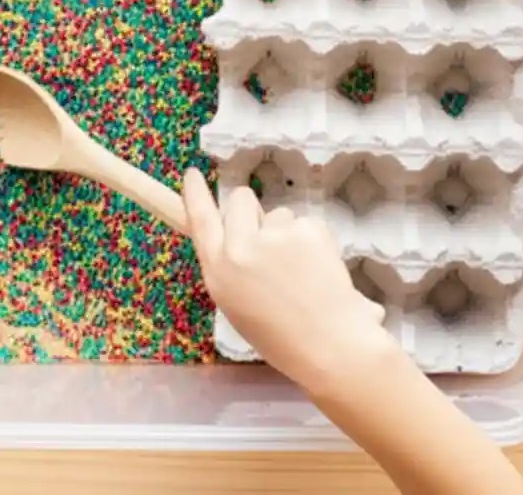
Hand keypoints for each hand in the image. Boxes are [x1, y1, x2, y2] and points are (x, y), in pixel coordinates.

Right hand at [181, 168, 390, 391]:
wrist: (329, 347)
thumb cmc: (283, 338)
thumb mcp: (239, 305)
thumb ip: (233, 267)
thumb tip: (242, 239)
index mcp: (218, 272)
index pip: (200, 220)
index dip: (196, 195)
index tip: (193, 174)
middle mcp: (240, 249)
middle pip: (240, 200)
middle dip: (252, 211)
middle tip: (270, 239)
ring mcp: (274, 236)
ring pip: (279, 214)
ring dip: (287, 232)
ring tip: (302, 271)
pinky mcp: (306, 231)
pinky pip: (307, 223)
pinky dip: (314, 240)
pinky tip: (321, 268)